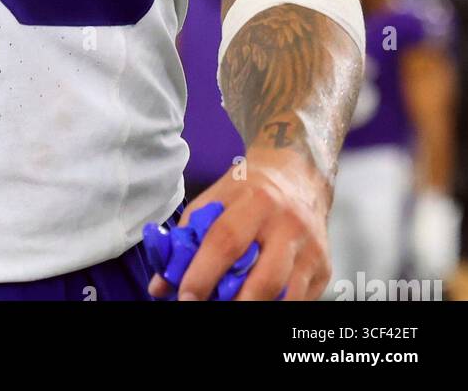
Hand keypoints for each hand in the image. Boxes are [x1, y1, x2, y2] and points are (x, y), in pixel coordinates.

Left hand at [148, 146, 331, 301]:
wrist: (298, 173)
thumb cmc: (249, 188)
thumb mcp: (216, 197)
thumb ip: (187, 237)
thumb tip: (161, 286)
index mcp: (257, 199)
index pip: (226, 241)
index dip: (203, 273)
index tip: (185, 296)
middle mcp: (289, 224)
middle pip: (263, 278)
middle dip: (233, 305)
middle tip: (207, 311)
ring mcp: (311, 249)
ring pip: (285, 295)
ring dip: (254, 309)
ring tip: (230, 309)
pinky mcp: (324, 267)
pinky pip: (299, 300)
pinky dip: (274, 307)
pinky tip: (255, 304)